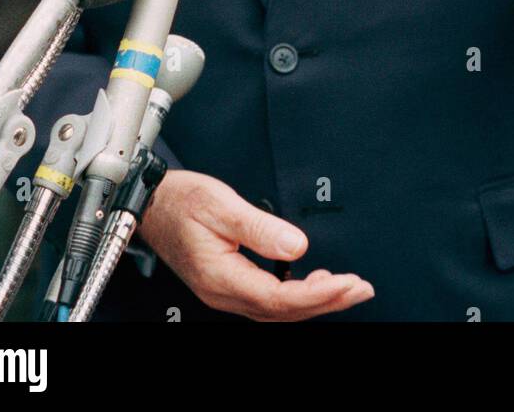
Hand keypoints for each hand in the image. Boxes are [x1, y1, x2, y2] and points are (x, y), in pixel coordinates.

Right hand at [139, 169, 374, 320]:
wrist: (153, 206)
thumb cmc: (181, 201)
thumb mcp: (220, 204)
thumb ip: (259, 227)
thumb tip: (298, 245)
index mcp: (221, 275)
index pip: (278, 298)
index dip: (317, 294)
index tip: (347, 282)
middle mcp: (224, 292)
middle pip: (283, 311)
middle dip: (326, 302)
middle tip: (360, 289)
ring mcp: (226, 291)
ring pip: (277, 310)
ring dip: (315, 301)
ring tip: (347, 288)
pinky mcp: (229, 283)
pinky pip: (269, 301)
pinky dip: (297, 296)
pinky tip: (314, 283)